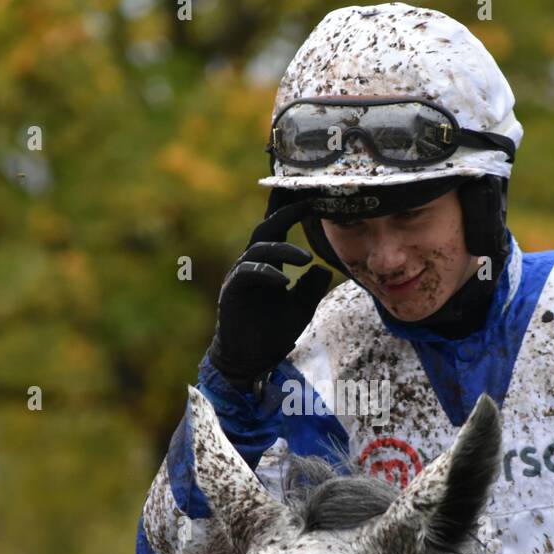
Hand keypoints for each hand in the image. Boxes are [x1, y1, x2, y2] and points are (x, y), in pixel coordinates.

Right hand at [208, 199, 332, 393]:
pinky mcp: (232, 292)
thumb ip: (312, 287)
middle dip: (283, 211)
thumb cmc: (273, 334)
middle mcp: (252, 265)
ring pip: (259, 249)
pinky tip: (284, 281)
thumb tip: (321, 266)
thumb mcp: (301, 308)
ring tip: (306, 257)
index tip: (309, 193)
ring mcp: (240, 276)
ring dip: (283, 250)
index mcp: (269, 265)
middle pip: (266, 228)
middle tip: (306, 202)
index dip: (289, 209)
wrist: (250, 361)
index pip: (278, 229)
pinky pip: (248, 274)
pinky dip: (267, 274)